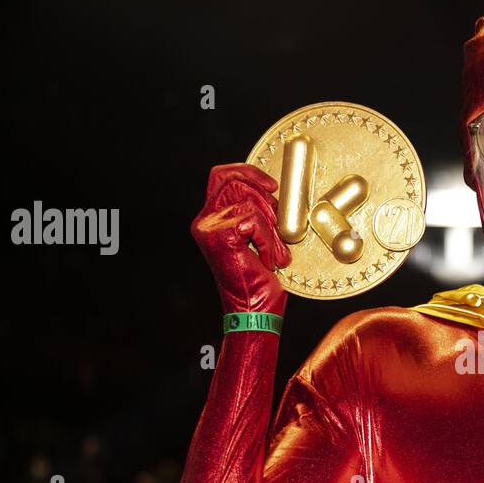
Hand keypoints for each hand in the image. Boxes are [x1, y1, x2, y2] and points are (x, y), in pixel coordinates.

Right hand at [191, 163, 290, 314]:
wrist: (255, 310)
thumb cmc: (258, 281)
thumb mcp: (257, 238)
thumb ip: (255, 212)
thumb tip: (272, 191)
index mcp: (210, 220)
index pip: (221, 176)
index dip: (247, 171)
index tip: (272, 185)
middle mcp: (204, 222)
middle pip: (236, 182)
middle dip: (266, 202)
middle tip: (279, 228)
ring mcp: (209, 229)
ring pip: (249, 202)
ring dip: (271, 228)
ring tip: (275, 252)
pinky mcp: (221, 236)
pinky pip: (255, 221)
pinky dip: (268, 240)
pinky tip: (267, 260)